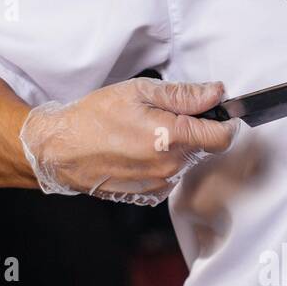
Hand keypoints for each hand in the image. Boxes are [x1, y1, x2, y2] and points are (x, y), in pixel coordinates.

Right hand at [19, 77, 236, 203]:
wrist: (60, 149)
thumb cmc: (94, 117)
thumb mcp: (139, 91)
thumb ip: (184, 95)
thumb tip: (216, 94)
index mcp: (172, 138)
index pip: (223, 137)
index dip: (226, 121)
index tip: (219, 112)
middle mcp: (171, 167)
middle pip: (205, 148)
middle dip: (195, 130)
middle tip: (166, 115)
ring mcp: (160, 183)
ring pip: (187, 161)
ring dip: (177, 146)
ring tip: (145, 133)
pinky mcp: (149, 194)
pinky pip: (170, 175)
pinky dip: (162, 161)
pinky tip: (138, 150)